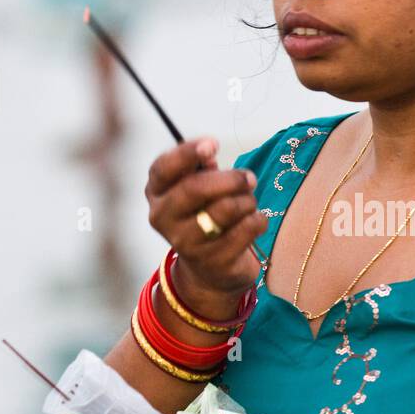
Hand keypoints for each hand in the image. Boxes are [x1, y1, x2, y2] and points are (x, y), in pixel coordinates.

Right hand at [145, 136, 268, 316]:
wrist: (211, 270)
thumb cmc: (205, 215)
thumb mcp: (199, 188)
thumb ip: (201, 169)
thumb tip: (209, 157)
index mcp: (156, 192)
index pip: (163, 168)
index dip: (187, 152)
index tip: (214, 144)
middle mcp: (163, 218)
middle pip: (195, 188)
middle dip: (230, 178)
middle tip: (250, 178)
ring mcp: (185, 243)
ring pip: (224, 208)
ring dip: (247, 200)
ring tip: (250, 202)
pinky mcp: (212, 261)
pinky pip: (245, 229)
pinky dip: (258, 220)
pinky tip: (255, 221)